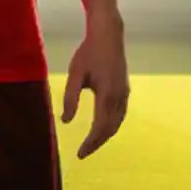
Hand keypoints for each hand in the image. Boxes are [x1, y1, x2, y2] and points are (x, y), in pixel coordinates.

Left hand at [60, 20, 130, 158]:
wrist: (108, 35)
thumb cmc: (88, 53)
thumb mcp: (75, 74)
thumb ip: (70, 98)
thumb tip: (65, 121)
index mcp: (107, 95)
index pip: (99, 128)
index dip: (90, 143)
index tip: (80, 154)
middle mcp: (119, 97)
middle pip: (110, 129)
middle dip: (97, 143)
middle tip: (83, 153)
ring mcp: (125, 93)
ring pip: (117, 122)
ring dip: (105, 135)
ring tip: (92, 144)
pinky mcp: (125, 89)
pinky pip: (120, 114)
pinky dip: (111, 125)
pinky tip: (103, 127)